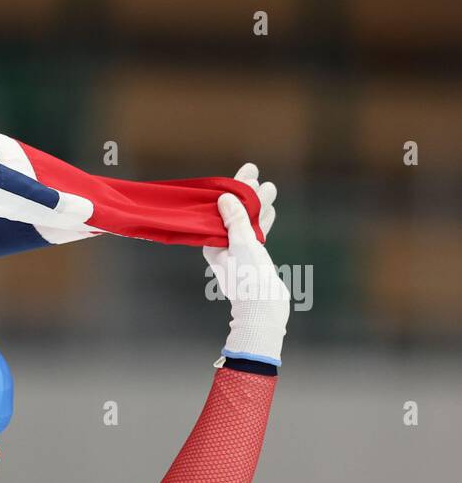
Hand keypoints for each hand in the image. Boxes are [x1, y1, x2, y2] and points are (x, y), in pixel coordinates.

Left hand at [204, 163, 289, 365]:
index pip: (220, 209)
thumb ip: (234, 221)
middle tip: (254, 171)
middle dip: (246, 192)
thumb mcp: (242, 244)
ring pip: (248, 222)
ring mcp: (237, 253)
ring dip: (258, 204)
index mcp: (213, 245)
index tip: (244, 172)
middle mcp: (222, 248)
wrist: (264, 311)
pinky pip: (256, 234)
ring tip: (270, 187)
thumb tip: (224, 197)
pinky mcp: (251, 260)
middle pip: (234, 213)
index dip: (231, 188)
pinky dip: (262, 221)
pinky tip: (270, 208)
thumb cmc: (250, 280)